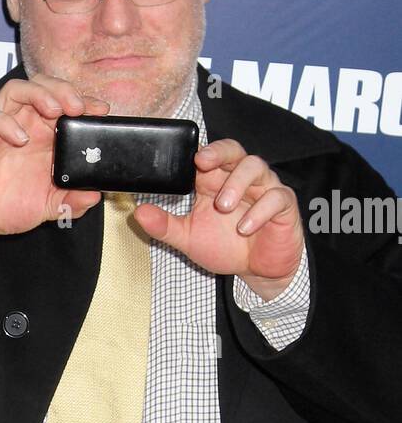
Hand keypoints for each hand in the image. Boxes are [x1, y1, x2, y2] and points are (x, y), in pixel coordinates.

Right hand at [0, 73, 108, 260]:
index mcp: (43, 136)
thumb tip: (94, 195)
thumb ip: (73, 202)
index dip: (84, 101)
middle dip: (63, 90)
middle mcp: (23, 126)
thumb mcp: (50, 207)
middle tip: (78, 107)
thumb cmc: (8, 207)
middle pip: (42, 86)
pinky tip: (20, 139)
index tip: (101, 111)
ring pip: (16, 90)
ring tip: (55, 111)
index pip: (64, 103)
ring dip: (38, 94)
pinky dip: (6, 123)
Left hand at [134, 140, 304, 297]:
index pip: (209, 155)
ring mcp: (264, 190)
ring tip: (223, 206)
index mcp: (215, 182)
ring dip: (237, 183)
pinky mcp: (283, 205)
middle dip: (219, 152)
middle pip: (234, 150)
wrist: (256, 271)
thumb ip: (165, 226)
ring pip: (256, 167)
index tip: (189, 159)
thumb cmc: (226, 247)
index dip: (201, 152)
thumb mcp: (189, 238)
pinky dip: (260, 211)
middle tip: (203, 163)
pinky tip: (244, 227)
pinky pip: (277, 197)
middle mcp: (240, 180)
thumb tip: (138, 213)